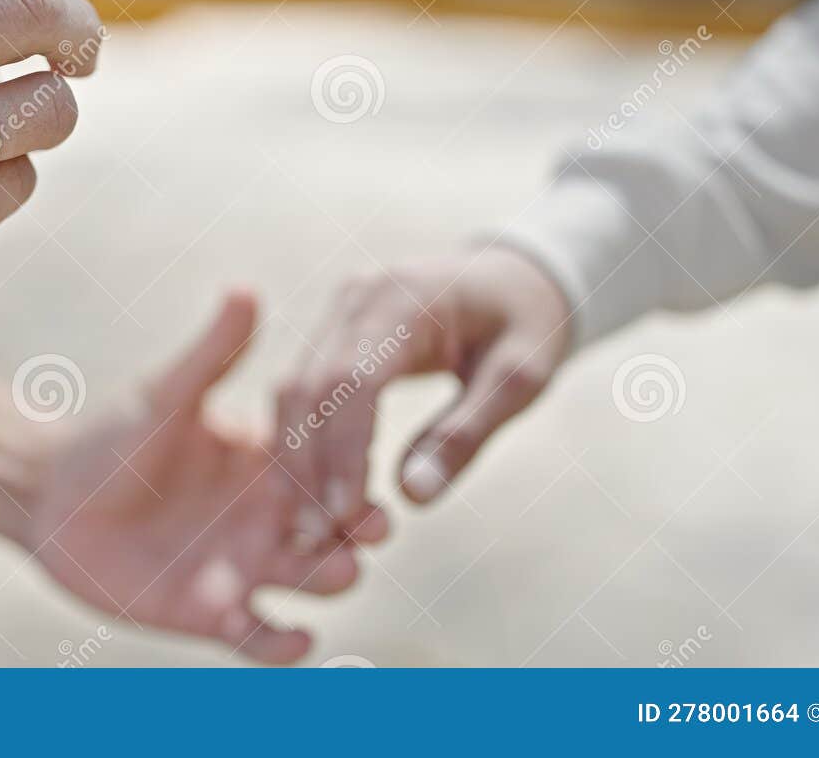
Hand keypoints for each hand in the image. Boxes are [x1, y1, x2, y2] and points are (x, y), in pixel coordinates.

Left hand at [29, 293, 358, 664]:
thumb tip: (245, 290)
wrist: (52, 499)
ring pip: (306, 582)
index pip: (328, 469)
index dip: (353, 475)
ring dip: (328, 580)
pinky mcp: (213, 616)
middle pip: (333, 529)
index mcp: (268, 463)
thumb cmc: (110, 438)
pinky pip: (260, 639)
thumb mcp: (165, 397)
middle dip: (356, 532)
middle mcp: (268, 518)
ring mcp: (246, 570)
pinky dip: (282, 647)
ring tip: (338, 575)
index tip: (374, 476)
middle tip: (370, 529)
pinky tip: (295, 643)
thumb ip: (210, 356)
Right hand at [275, 246, 571, 541]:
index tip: (343, 517)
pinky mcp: (330, 335)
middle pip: (309, 388)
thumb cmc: (525, 325)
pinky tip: (312, 499)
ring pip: (293, 394)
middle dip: (308, 469)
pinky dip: (302, 449)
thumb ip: (467, 432)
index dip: (343, 451)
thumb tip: (412, 496)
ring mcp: (337, 313)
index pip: (353, 379)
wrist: (512, 277)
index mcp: (404, 298)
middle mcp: (356, 298)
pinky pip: (301, 395)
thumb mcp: (520, 378)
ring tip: (312, 533)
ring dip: (296, 465)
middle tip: (316, 540)